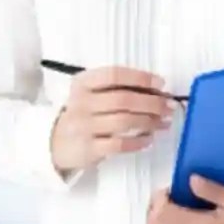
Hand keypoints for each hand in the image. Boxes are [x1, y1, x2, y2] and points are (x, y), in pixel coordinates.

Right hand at [50, 66, 173, 175]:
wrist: (55, 142)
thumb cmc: (82, 114)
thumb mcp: (90, 94)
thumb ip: (116, 88)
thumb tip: (156, 90)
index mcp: (83, 83)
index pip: (114, 74)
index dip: (140, 78)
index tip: (160, 83)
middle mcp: (81, 102)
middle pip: (123, 99)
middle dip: (152, 102)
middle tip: (169, 106)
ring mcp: (84, 126)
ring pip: (124, 121)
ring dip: (149, 121)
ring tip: (163, 122)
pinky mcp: (89, 148)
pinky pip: (120, 145)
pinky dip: (138, 142)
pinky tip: (148, 139)